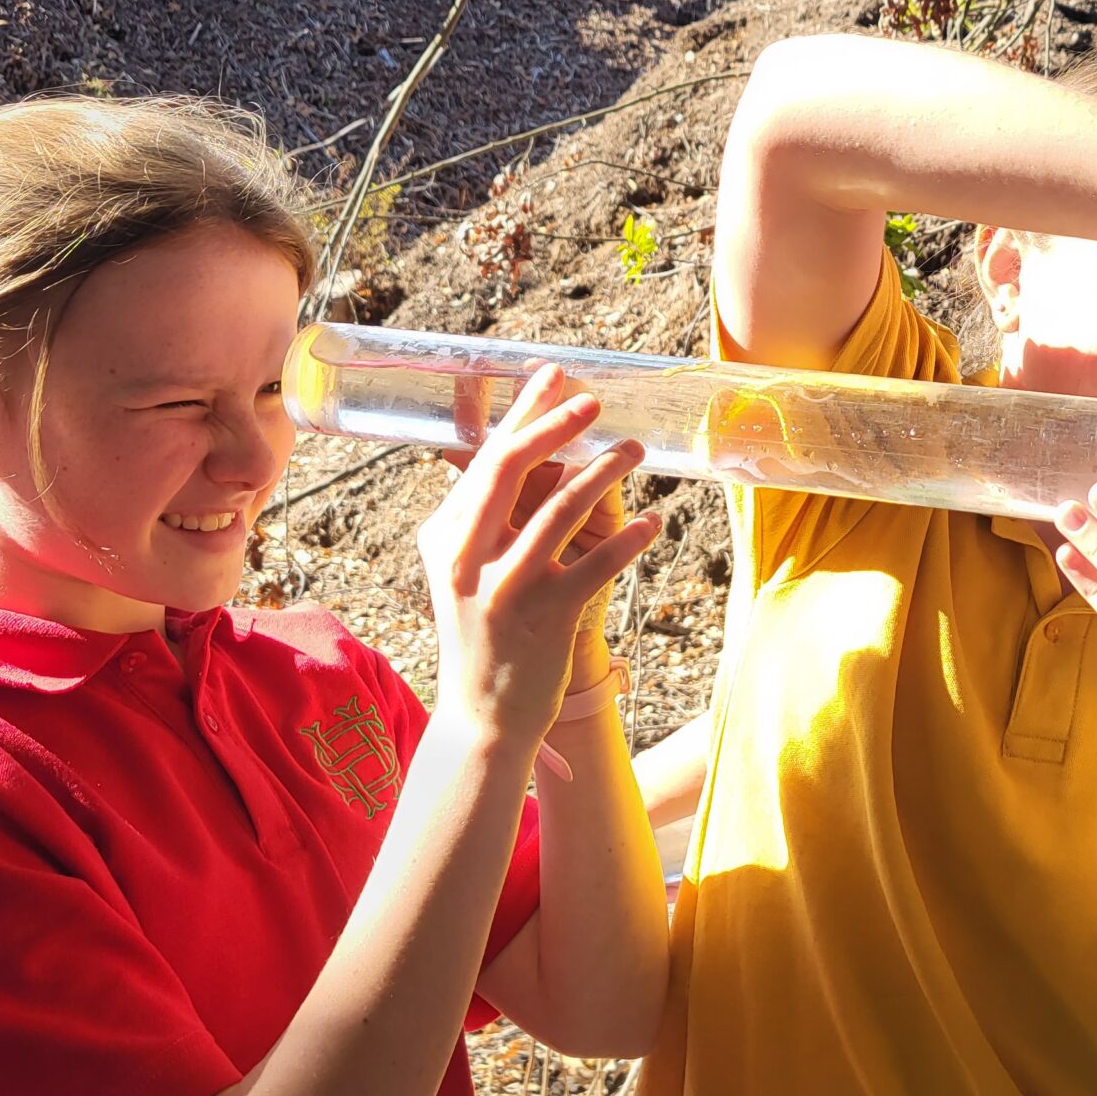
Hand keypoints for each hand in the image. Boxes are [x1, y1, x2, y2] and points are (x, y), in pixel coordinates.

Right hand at [419, 366, 658, 754]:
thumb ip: (482, 514)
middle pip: (509, 468)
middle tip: (593, 397)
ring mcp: (506, 589)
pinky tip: (652, 523)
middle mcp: (467, 557)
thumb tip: (507, 447)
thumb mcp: (465, 571)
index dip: (522, 413)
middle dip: (554, 424)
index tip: (550, 375)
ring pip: (560, 509)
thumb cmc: (484, 634)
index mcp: (444, 537)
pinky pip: (597, 565)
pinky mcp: (547, 619)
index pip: (484, 459)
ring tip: (636, 449)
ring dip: (603, 470)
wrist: (483, 720)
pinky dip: (627, 540)